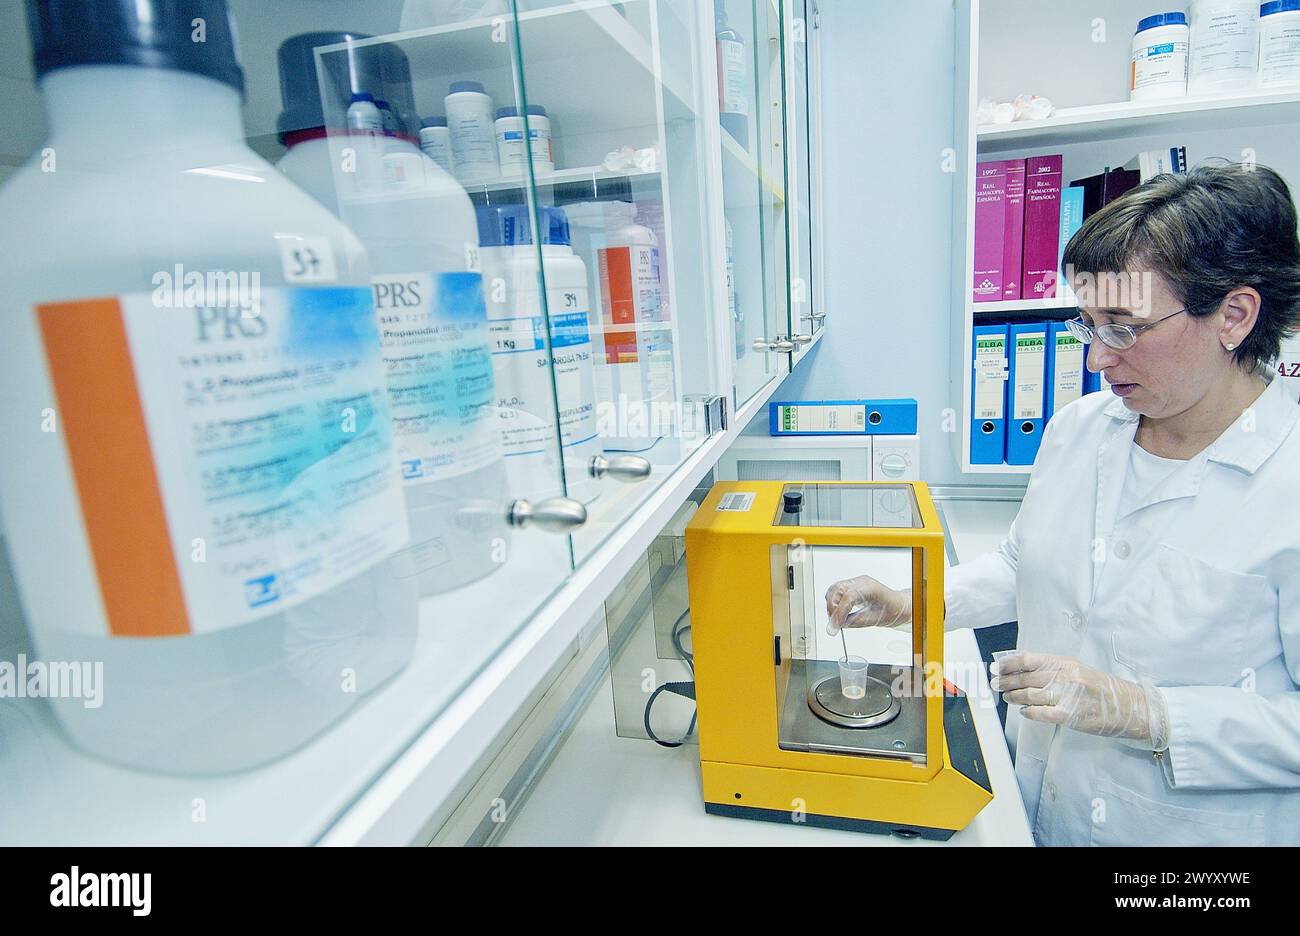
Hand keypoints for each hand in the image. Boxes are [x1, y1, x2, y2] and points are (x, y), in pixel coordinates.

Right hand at [824, 575, 911, 635]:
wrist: (898, 605)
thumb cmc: (892, 610)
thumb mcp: (876, 620)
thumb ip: (857, 621)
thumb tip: (840, 624)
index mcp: (871, 588)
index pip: (849, 596)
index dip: (840, 611)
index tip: (836, 624)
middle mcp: (862, 582)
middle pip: (838, 589)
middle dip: (832, 607)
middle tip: (833, 624)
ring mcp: (856, 582)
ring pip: (835, 589)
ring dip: (831, 605)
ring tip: (835, 619)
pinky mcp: (852, 586)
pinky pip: (837, 591)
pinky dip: (833, 602)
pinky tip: (837, 613)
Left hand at [991, 653, 1161, 740]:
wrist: (1128, 707)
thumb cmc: (1100, 689)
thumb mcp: (1077, 670)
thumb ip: (1052, 669)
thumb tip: (1021, 669)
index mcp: (1065, 663)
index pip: (1029, 660)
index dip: (1009, 664)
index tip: (996, 667)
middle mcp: (1066, 676)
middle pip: (1026, 678)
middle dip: (1006, 682)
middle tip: (995, 685)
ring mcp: (1069, 696)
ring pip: (1030, 695)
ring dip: (1014, 697)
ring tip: (1008, 698)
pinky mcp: (1071, 715)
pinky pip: (1042, 713)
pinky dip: (1029, 712)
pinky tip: (1024, 712)